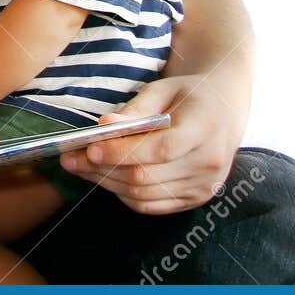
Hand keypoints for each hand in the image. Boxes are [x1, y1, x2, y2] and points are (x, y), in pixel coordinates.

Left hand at [57, 75, 244, 213]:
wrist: (224, 108)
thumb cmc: (189, 94)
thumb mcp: (163, 89)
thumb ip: (135, 110)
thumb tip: (103, 126)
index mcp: (205, 129)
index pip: (159, 149)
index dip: (121, 153)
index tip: (89, 148)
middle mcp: (209, 163)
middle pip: (147, 176)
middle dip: (102, 169)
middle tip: (69, 159)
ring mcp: (205, 186)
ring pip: (144, 195)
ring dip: (106, 183)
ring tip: (79, 167)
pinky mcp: (196, 199)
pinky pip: (151, 205)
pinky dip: (123, 194)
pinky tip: (104, 177)